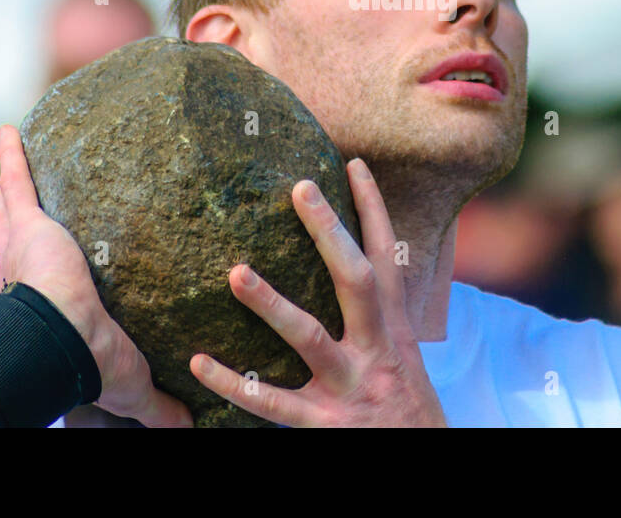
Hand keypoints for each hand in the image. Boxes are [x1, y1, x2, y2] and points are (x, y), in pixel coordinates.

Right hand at [0, 124, 193, 427]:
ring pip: (17, 213)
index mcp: (51, 309)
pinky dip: (11, 154)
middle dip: (23, 234)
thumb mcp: (130, 383)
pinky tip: (9, 128)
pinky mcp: (29, 224)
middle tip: (31, 214)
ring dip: (14, 190)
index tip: (61, 274)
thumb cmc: (91, 359)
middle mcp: (30, 276)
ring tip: (22, 157)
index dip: (47, 282)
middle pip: (24, 251)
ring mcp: (27, 247)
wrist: (64, 335)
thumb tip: (185, 428)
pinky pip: (17, 180)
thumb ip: (154, 404)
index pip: (48, 292)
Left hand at [188, 158, 446, 426]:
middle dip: (331, 232)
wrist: (421, 458)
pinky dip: (234, 383)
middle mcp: (376, 349)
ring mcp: (350, 385)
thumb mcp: (400, 353)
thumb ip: (375, 316)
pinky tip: (199, 362)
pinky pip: (272, 402)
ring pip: (309, 337)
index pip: (386, 257)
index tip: (352, 163)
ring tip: (235, 272)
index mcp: (395, 328)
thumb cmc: (404, 404)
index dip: (373, 209)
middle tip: (301, 188)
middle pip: (356, 280)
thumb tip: (347, 269)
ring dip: (272, 303)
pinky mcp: (324, 423)